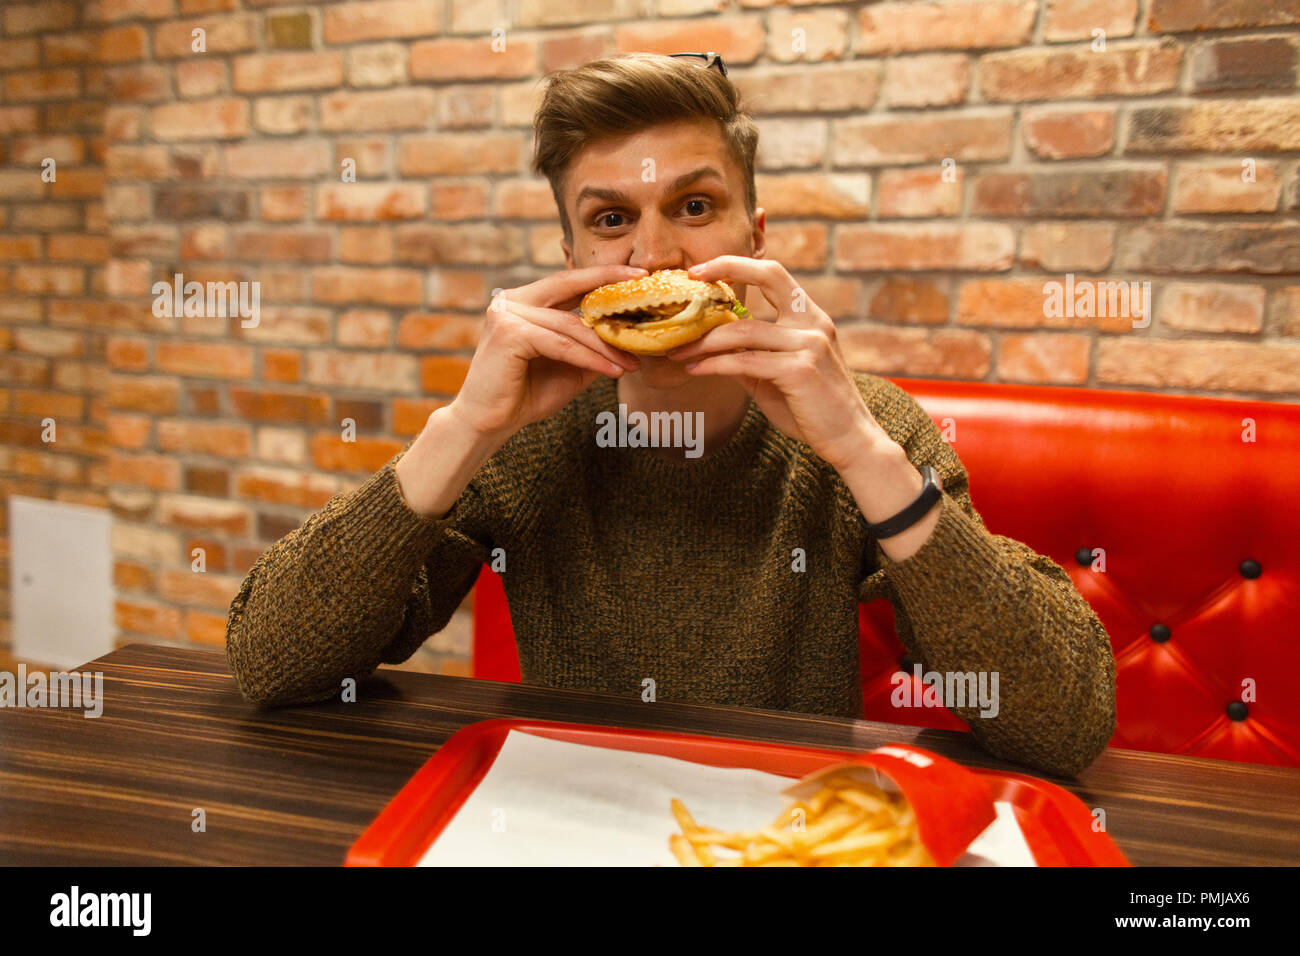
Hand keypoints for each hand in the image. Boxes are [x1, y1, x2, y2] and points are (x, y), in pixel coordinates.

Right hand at [449, 265, 645, 441]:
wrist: (488, 424)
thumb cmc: (525, 396)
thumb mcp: (570, 366)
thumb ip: (591, 346)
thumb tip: (630, 333)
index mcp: (525, 301)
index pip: (569, 282)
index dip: (602, 276)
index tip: (637, 276)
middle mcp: (513, 300)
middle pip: (569, 286)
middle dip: (608, 283)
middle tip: (643, 289)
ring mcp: (507, 313)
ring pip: (569, 325)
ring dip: (605, 345)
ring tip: (633, 361)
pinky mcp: (508, 332)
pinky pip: (560, 344)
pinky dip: (589, 358)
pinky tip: (612, 371)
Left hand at [667, 255, 890, 470]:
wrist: (849, 440)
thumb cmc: (812, 410)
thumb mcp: (778, 376)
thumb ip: (751, 356)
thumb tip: (713, 349)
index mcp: (811, 317)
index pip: (774, 274)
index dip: (736, 264)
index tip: (701, 270)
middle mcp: (813, 323)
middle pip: (768, 277)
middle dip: (725, 270)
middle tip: (687, 284)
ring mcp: (810, 344)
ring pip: (743, 331)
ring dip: (704, 341)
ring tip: (678, 351)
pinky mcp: (800, 370)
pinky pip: (745, 361)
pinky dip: (714, 365)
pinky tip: (694, 370)